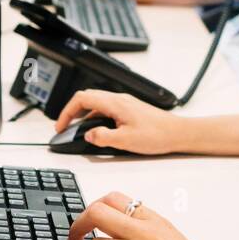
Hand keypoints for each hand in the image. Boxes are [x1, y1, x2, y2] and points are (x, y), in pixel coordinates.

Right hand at [53, 89, 188, 155]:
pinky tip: (98, 132)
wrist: (178, 133)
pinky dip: (96, 119)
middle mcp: (119, 100)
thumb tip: (88, 135)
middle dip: (72, 112)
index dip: (67, 111)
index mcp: (115, 103)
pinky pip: (106, 110)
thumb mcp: (126, 140)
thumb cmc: (157, 134)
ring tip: (78, 132)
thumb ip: (103, 137)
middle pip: (87, 98)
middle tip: (64, 128)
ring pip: (97, 105)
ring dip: (84, 116)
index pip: (82, 99)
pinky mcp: (129, 110)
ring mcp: (124, 104)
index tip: (60, 126)